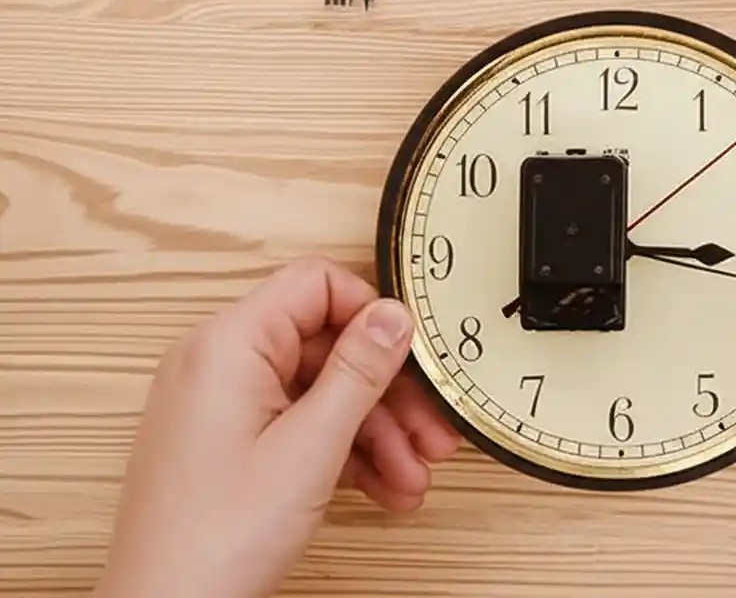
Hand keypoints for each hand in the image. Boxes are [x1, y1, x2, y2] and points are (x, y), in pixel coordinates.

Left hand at [94, 257, 461, 597]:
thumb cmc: (214, 539)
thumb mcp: (310, 447)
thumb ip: (358, 372)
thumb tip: (393, 315)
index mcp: (229, 345)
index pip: (315, 284)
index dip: (372, 316)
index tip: (414, 358)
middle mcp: (220, 363)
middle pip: (328, 346)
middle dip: (388, 394)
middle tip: (431, 431)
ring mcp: (224, 404)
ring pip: (322, 393)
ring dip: (376, 434)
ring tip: (412, 477)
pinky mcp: (231, 441)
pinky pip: (301, 425)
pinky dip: (345, 453)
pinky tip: (383, 489)